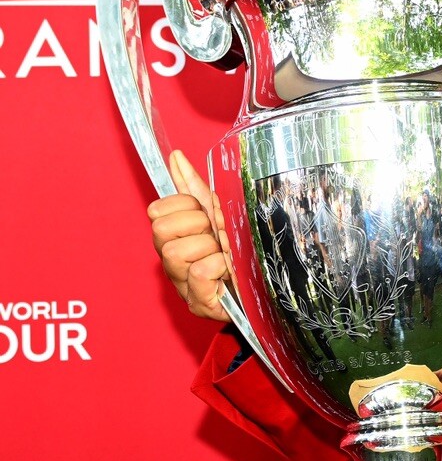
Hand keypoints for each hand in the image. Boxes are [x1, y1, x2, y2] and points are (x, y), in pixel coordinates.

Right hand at [146, 150, 230, 320]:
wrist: (266, 283)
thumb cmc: (238, 249)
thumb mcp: (218, 212)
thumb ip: (194, 187)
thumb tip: (176, 157)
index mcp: (171, 237)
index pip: (156, 210)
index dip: (186, 208)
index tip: (206, 217)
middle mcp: (170, 261)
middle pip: (161, 229)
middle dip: (197, 226)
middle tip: (217, 237)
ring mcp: (181, 284)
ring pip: (176, 252)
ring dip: (209, 249)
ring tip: (224, 257)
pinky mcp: (197, 303)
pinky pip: (199, 272)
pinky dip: (219, 268)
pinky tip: (227, 273)